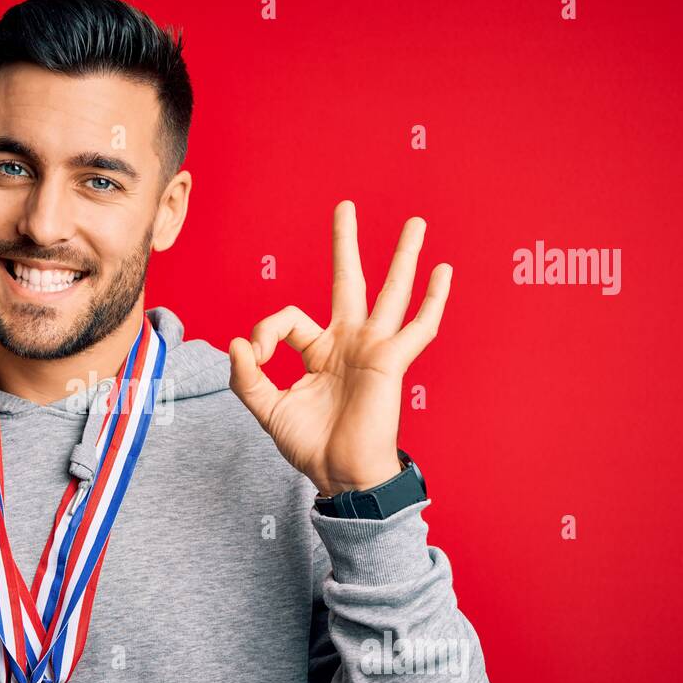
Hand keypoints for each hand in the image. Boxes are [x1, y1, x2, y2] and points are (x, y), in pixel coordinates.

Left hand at [229, 200, 450, 495]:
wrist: (340, 476)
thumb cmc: (311, 446)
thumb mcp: (267, 409)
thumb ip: (248, 377)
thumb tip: (238, 342)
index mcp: (319, 351)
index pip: (289, 319)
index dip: (266, 329)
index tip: (255, 352)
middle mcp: (348, 343)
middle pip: (348, 282)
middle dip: (346, 244)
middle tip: (344, 206)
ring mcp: (373, 350)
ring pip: (390, 294)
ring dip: (404, 258)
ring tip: (416, 224)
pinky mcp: (392, 363)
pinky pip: (418, 328)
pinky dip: (433, 301)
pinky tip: (444, 273)